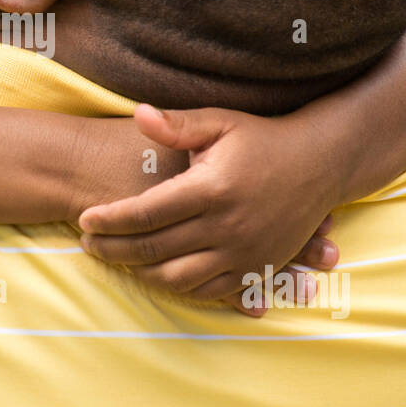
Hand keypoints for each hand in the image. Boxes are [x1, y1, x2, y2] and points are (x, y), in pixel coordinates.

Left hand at [78, 103, 343, 314]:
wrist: (321, 164)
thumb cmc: (261, 139)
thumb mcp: (220, 122)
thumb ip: (176, 125)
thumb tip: (137, 115)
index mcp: (212, 188)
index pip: (147, 212)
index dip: (110, 219)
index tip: (84, 219)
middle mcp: (228, 225)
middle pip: (155, 249)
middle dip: (114, 250)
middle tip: (88, 244)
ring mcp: (244, 252)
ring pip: (178, 278)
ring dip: (141, 274)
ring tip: (119, 259)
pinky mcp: (257, 268)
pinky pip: (209, 291)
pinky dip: (178, 287)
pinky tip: (158, 273)